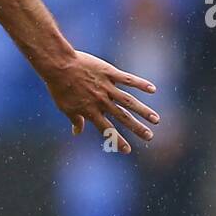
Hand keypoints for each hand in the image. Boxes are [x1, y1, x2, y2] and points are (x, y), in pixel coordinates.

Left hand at [43, 50, 158, 153]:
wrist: (59, 65)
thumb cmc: (60, 87)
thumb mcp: (65, 107)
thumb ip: (75, 120)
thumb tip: (77, 133)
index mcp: (90, 111)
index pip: (107, 129)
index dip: (117, 141)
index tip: (128, 150)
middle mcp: (101, 101)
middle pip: (122, 117)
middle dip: (137, 128)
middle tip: (150, 137)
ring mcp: (106, 87)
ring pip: (129, 101)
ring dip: (143, 111)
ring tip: (156, 119)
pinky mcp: (109, 72)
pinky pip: (127, 79)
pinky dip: (140, 84)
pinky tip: (153, 89)